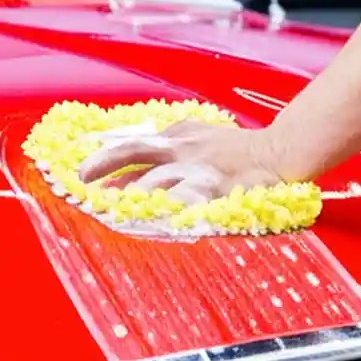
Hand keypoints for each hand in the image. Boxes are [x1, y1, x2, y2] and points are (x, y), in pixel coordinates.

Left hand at [77, 120, 294, 203]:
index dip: (103, 159)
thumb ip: (169, 142)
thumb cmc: (237, 148)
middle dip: (104, 169)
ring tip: (108, 213)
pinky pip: (184, 203)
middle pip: (134, 155)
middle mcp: (182, 149)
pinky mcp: (215, 188)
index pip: (131, 146)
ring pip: (154, 182)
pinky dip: (165, 215)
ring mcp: (197, 168)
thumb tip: (136, 156)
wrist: (279, 152)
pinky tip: (149, 226)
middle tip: (83, 188)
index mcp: (176, 137)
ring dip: (129, 197)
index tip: (81, 173)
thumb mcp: (198, 134)